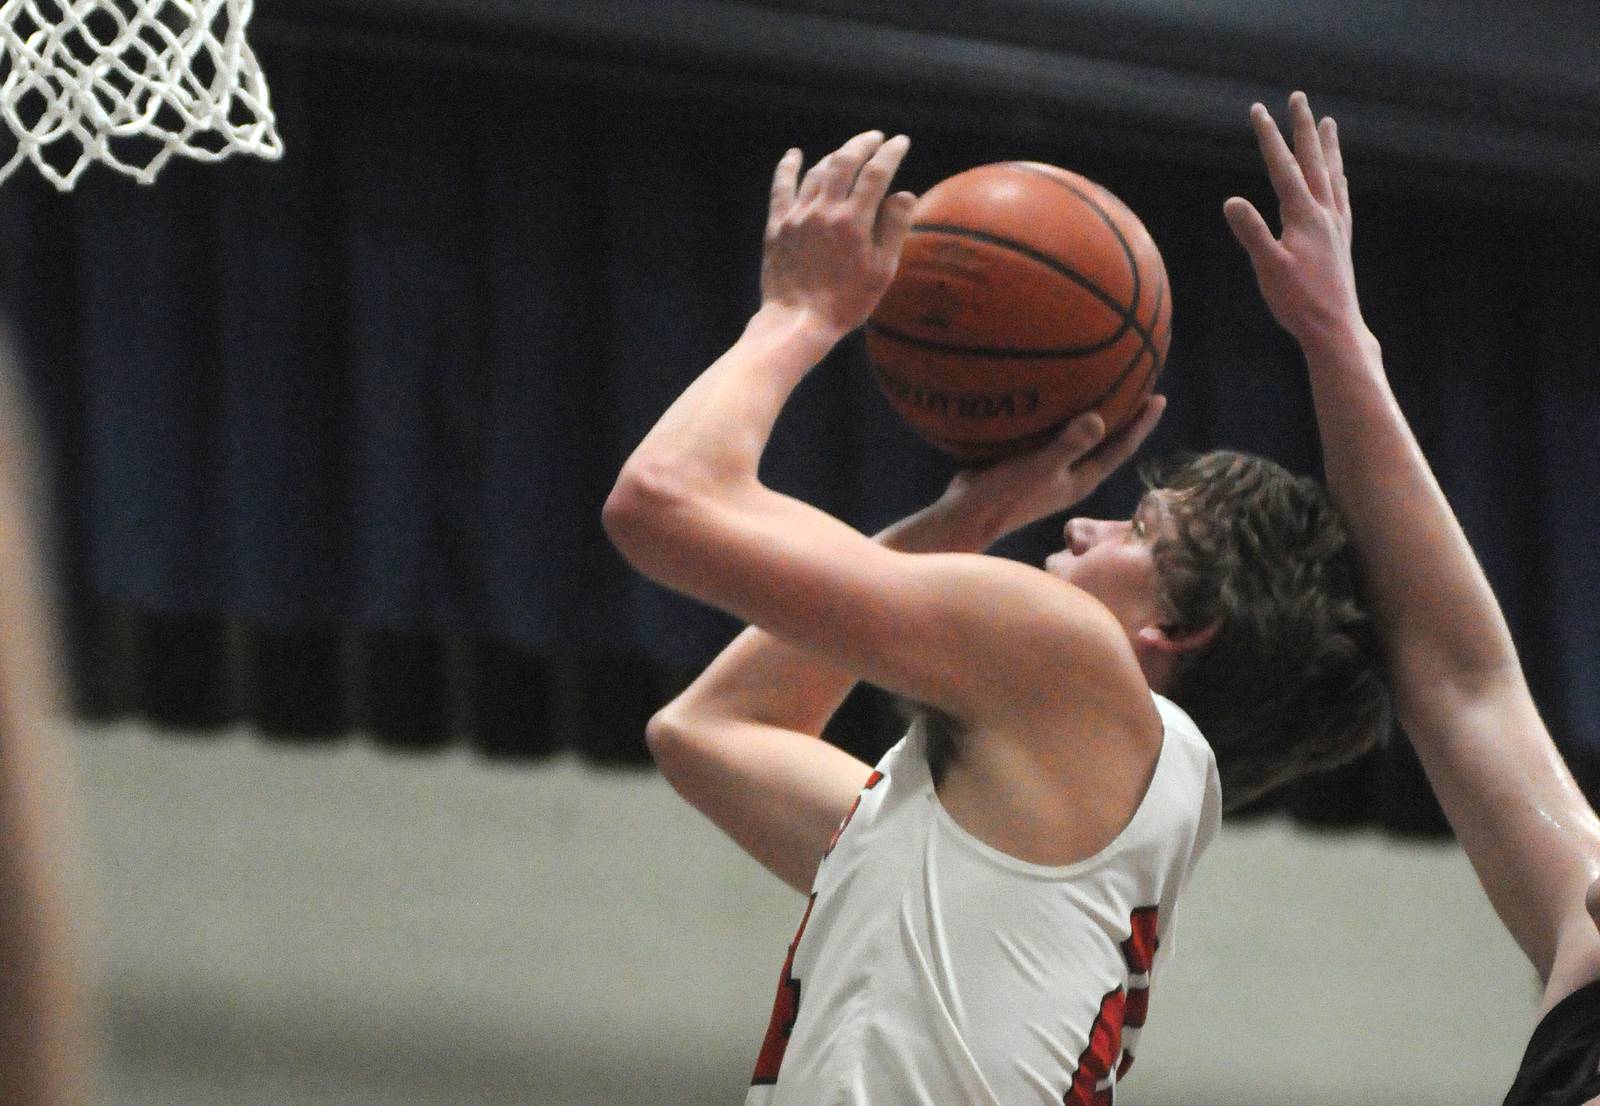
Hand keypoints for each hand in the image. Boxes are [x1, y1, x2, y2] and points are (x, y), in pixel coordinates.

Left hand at [760, 131, 917, 338]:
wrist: (798, 322)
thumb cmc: (846, 303)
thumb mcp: (881, 271)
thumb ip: (893, 229)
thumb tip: (905, 194)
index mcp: (854, 222)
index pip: (876, 174)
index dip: (890, 153)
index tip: (900, 142)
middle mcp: (824, 211)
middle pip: (844, 162)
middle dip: (862, 144)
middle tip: (875, 137)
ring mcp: (798, 216)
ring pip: (817, 171)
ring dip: (835, 156)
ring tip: (847, 152)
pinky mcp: (777, 226)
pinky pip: (781, 188)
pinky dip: (788, 167)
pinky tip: (794, 154)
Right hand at [939, 396, 1166, 542]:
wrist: (967, 515)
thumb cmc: (1006, 494)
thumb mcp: (1040, 468)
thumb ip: (1069, 445)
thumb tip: (1100, 419)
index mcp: (1082, 478)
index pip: (1122, 448)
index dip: (1142, 424)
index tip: (1160, 398)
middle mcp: (1071, 475)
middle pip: (1108, 443)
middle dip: (1126, 416)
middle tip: (1141, 385)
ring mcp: (1051, 471)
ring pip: (1080, 438)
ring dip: (1094, 415)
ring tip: (1103, 386)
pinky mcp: (1029, 464)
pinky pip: (1054, 435)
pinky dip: (1061, 417)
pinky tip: (1054, 396)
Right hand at [1224, 92, 1364, 348]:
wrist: (1335, 328)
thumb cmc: (1298, 302)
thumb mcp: (1268, 268)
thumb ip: (1251, 233)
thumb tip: (1231, 201)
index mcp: (1304, 215)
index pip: (1283, 167)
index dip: (1269, 137)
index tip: (1258, 110)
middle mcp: (1325, 213)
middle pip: (1313, 161)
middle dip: (1303, 128)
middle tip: (1299, 98)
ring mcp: (1336, 225)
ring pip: (1332, 174)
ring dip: (1328, 147)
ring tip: (1329, 123)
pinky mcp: (1341, 240)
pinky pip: (1341, 197)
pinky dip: (1338, 178)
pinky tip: (1339, 177)